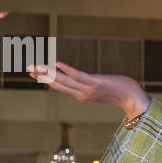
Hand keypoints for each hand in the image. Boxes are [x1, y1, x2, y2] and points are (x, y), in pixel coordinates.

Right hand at [28, 61, 147, 116]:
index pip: (60, 86)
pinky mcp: (95, 83)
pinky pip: (78, 75)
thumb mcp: (102, 91)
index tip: (35, 73)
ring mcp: (88, 89)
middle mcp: (82, 94)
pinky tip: (58, 63)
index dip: (47, 79)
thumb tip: (87, 80)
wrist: (133, 99)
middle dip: (42, 76)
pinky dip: (67, 69)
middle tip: (28, 68)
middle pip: (57, 84)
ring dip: (48, 73)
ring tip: (36, 67)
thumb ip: (92, 86)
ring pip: (64, 80)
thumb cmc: (121, 93)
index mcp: (82, 96)